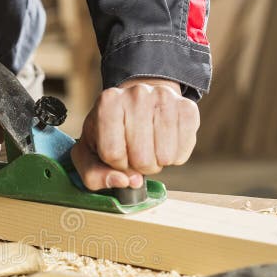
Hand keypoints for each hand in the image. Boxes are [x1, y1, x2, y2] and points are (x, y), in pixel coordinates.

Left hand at [71, 78, 199, 190]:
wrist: (139, 105)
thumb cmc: (111, 132)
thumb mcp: (89, 153)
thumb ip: (94, 175)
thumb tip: (124, 181)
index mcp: (108, 103)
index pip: (113, 154)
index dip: (116, 163)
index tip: (117, 154)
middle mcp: (137, 95)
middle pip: (141, 158)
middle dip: (138, 166)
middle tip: (136, 152)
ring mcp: (165, 98)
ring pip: (164, 157)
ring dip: (157, 162)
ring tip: (150, 147)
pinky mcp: (188, 108)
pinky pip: (182, 152)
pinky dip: (175, 157)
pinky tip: (166, 144)